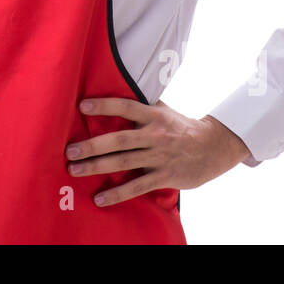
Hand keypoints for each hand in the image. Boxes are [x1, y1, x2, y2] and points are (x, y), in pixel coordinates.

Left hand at [63, 98, 251, 206]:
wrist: (214, 148)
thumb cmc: (181, 127)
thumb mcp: (164, 110)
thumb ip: (143, 103)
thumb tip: (119, 85)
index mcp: (154, 116)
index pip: (126, 107)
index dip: (104, 105)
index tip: (81, 106)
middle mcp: (155, 135)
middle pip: (120, 140)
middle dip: (93, 146)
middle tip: (69, 151)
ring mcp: (160, 157)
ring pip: (124, 163)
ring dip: (97, 167)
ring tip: (75, 170)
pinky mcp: (165, 176)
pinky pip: (137, 186)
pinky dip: (118, 193)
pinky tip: (100, 198)